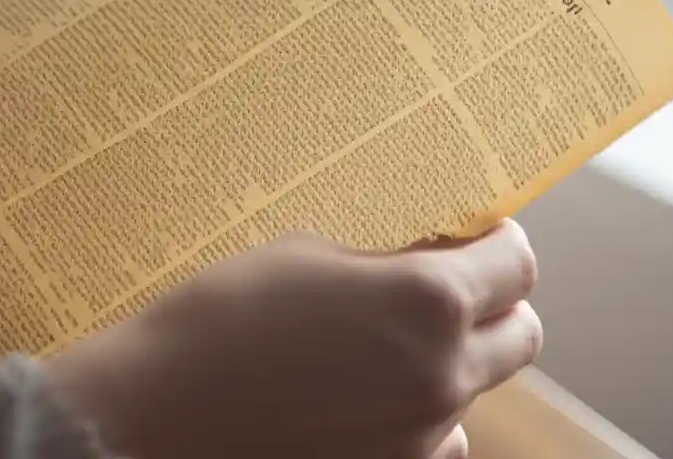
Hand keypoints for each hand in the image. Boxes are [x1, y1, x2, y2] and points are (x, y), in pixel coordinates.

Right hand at [47, 219, 541, 458]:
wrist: (151, 419)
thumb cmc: (217, 322)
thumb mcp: (307, 259)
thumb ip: (384, 259)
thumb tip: (428, 253)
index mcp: (429, 303)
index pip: (517, 263)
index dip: (498, 242)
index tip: (476, 235)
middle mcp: (442, 376)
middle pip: (521, 335)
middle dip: (493, 305)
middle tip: (446, 287)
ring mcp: (420, 440)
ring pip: (476, 393)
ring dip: (452, 366)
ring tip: (387, 350)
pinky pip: (436, 445)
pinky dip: (418, 421)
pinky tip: (365, 402)